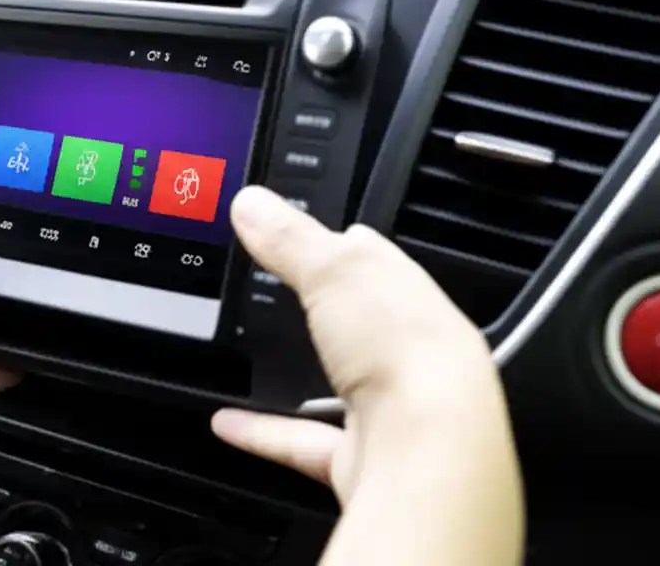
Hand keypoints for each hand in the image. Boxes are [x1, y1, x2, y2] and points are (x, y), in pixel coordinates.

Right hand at [211, 187, 522, 564]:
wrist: (428, 456)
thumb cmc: (405, 354)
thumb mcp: (334, 271)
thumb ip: (290, 238)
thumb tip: (253, 202)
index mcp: (411, 296)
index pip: (376, 258)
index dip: (341, 239)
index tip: (306, 228)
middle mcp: (409, 352)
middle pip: (362, 323)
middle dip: (326, 311)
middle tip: (278, 291)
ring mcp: (390, 408)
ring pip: (341, 384)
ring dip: (301, 372)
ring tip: (259, 357)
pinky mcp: (363, 456)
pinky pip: (305, 440)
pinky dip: (265, 431)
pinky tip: (231, 422)